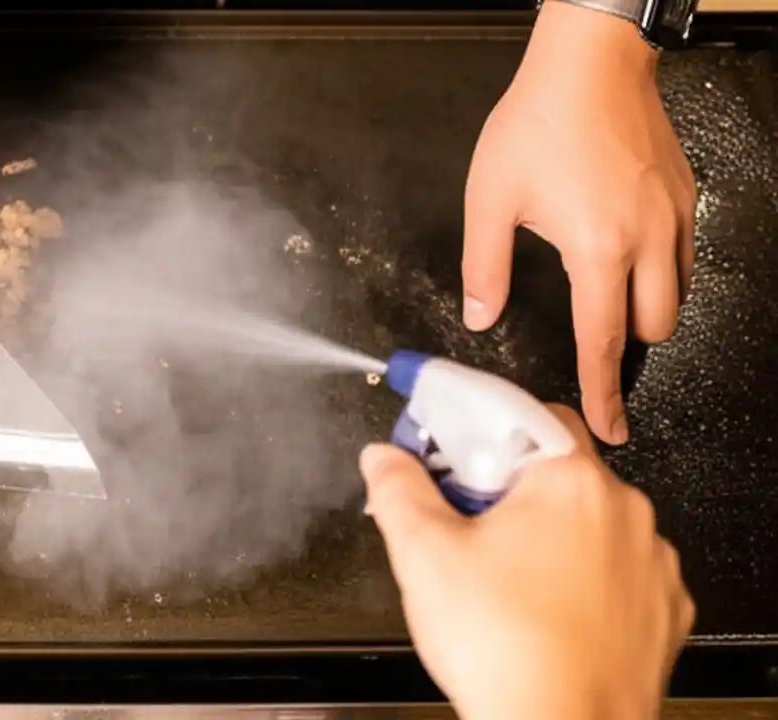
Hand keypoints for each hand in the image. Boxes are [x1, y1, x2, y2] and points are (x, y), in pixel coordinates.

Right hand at [361, 405, 693, 719]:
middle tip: (467, 523)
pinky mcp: (664, 608)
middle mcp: (624, 511)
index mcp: (568, 481)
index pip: (527, 413)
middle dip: (510, 488)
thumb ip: (398, 490)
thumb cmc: (505, 649)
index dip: (482, 428)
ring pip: (592, 523)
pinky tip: (548, 610)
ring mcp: (652, 561)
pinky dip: (587, 580)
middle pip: (558, 470)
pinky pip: (621, 573)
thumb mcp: (424, 556)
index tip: (451, 450)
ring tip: (506, 580)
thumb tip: (383, 458)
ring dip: (552, 535)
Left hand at [462, 0, 694, 444]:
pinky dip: (661, 271)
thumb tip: (479, 319)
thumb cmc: (537, 124)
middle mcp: (647, 239)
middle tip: (596, 343)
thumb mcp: (490, 201)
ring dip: (646, 308)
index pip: (603, 341)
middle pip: (655, 326)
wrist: (588, 64)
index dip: (603, 392)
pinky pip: (685, 255)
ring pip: (678, 293)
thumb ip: (484, 268)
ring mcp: (674, 216)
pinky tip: (626, 254)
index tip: (609, 427)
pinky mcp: (683, 194)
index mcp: (597, 250)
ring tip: (606, 295)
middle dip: (625, 344)